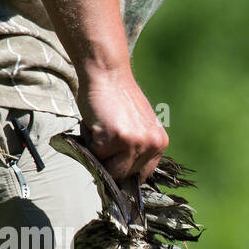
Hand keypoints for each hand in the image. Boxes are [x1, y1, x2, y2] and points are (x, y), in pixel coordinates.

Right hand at [77, 64, 168, 181]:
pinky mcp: (114, 138)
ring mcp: (134, 142)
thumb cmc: (118, 98)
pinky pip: (95, 155)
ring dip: (98, 154)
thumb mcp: (139, 126)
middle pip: (125, 175)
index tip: (113, 163)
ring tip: (101, 130)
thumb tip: (125, 176)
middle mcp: (151, 144)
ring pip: (110, 169)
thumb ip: (137, 148)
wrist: (107, 72)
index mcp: (159, 142)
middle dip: (109, 161)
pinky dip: (88, 141)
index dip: (125, 170)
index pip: (142, 174)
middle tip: (104, 137)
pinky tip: (95, 123)